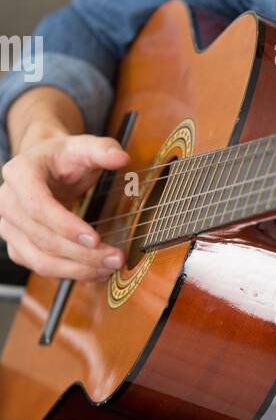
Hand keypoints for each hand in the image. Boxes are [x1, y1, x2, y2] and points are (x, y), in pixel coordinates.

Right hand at [0, 131, 129, 280]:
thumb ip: (103, 149)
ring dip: (77, 269)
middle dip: (82, 253)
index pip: (38, 206)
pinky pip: (41, 267)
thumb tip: (121, 158)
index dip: (66, 226)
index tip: (96, 239)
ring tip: (109, 267)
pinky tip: (94, 271)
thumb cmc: (63, 158)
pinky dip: (69, 273)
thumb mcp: (84, 146)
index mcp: (19, 174)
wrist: (45, 168)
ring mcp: (8, 227)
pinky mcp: (17, 246)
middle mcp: (6, 202)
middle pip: (42, 238)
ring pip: (40, 259)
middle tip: (116, 258)